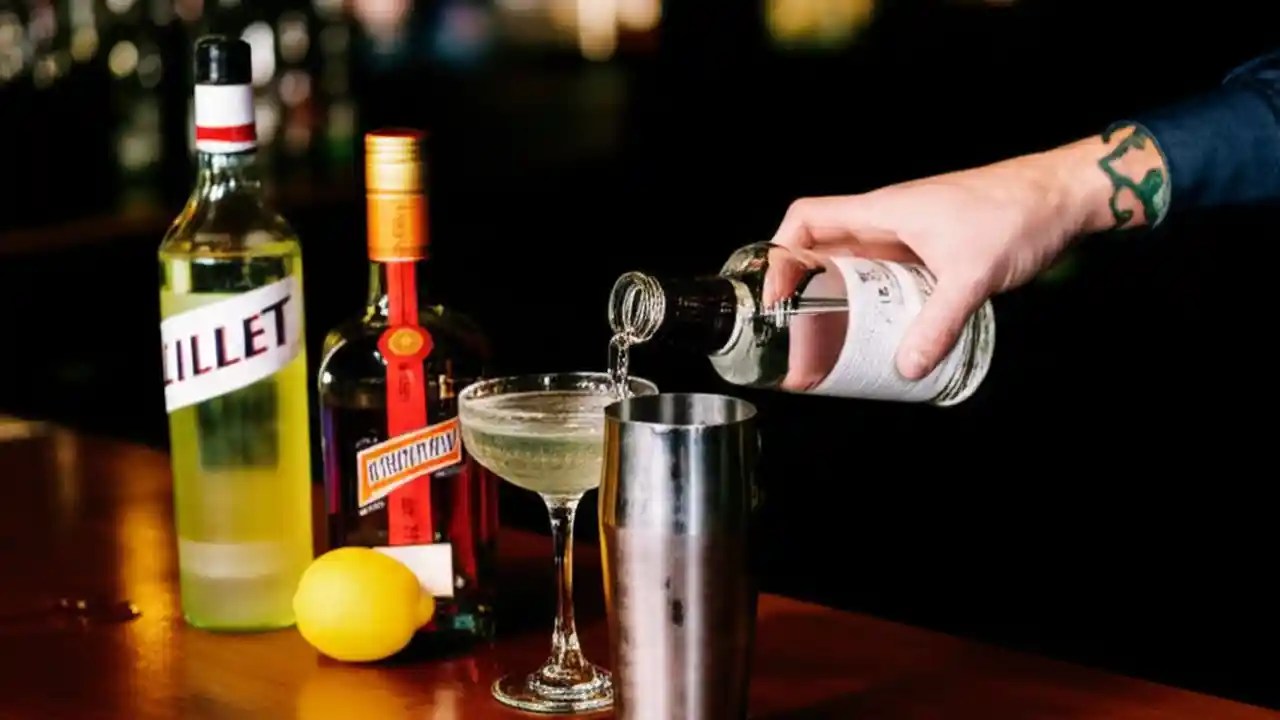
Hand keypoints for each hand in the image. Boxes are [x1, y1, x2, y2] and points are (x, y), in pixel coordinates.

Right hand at [769, 128, 1166, 380]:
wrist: (1064, 195)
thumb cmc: (1017, 215)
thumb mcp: (973, 276)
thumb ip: (938, 324)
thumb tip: (907, 367)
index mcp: (883, 212)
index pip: (807, 219)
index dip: (780, 253)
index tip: (774, 294)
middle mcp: (888, 221)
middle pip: (823, 249)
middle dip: (803, 290)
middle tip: (797, 335)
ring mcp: (909, 235)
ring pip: (854, 265)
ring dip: (838, 299)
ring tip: (830, 343)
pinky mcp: (931, 249)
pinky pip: (886, 275)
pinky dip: (874, 301)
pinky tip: (883, 332)